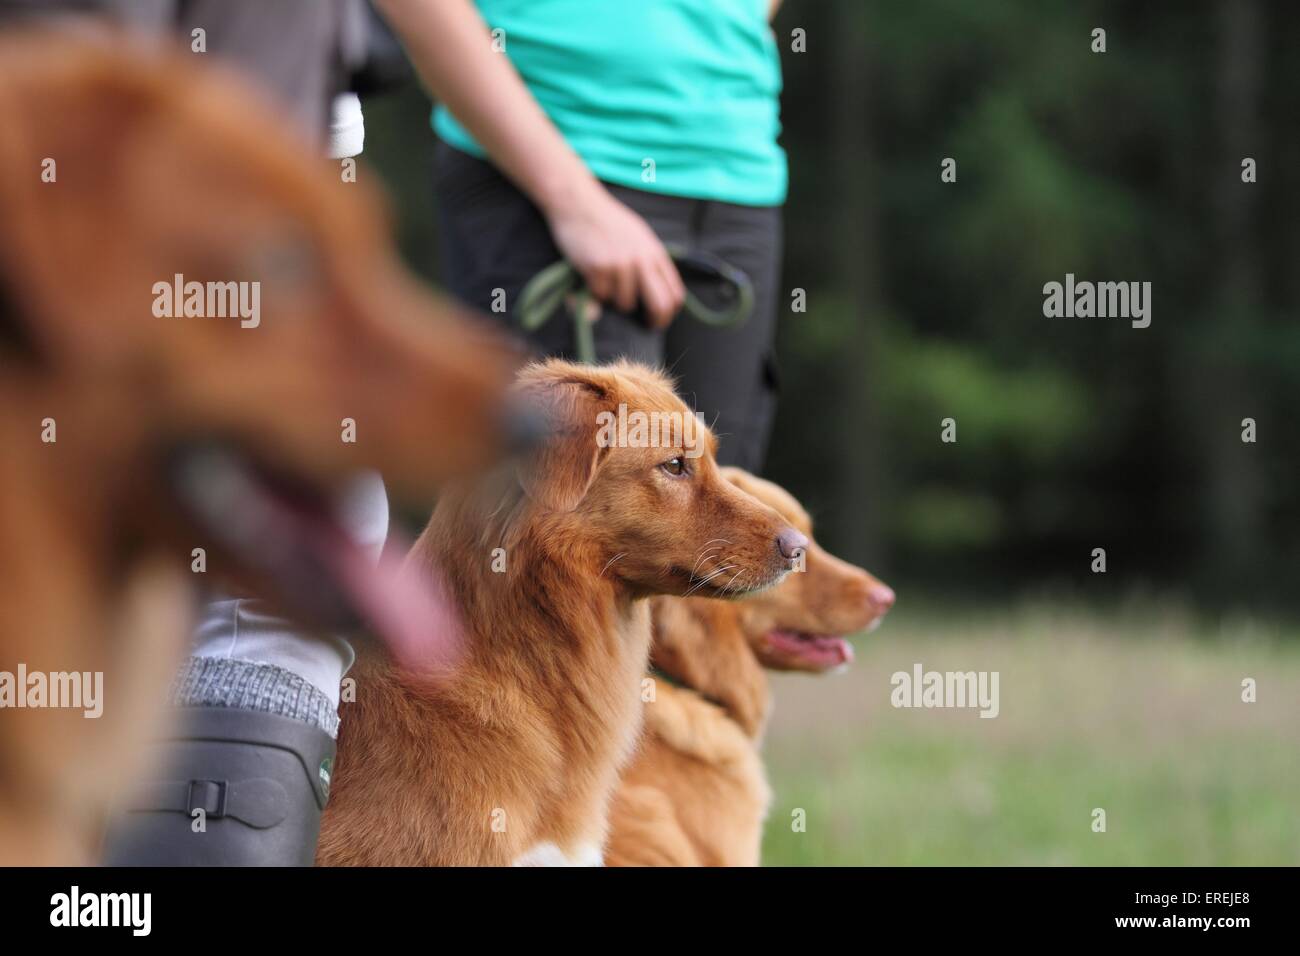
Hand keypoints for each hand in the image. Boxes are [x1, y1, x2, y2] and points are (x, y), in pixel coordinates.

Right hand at [544, 182, 684, 328]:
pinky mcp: (598, 269)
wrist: (578, 202)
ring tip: (606, 281)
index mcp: (654, 251)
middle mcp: (641, 259)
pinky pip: (601, 296)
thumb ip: (650, 262)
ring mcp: (620, 265)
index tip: (660, 319)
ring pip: (625, 303)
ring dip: (615, 300)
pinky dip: (595, 292)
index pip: (675, 293)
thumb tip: (659, 294)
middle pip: (659, 305)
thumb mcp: (638, 236)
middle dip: (654, 321)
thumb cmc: (607, 220)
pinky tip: (590, 273)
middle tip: (646, 325)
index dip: (669, 312)